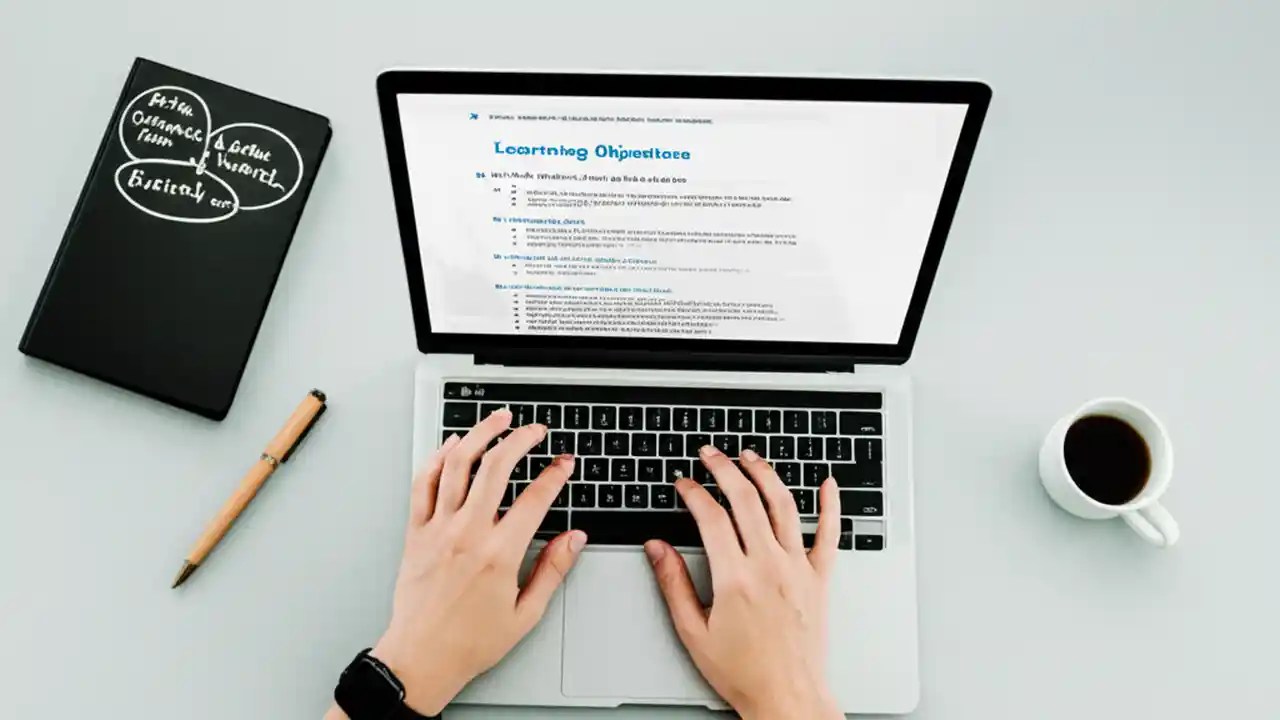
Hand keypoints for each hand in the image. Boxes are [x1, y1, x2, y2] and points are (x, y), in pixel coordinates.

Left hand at [347, 409, 585, 715]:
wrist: (421, 657)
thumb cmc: (470, 642)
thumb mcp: (525, 613)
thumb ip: (552, 570)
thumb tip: (574, 539)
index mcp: (498, 554)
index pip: (535, 498)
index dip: (555, 475)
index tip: (564, 464)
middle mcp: (467, 534)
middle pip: (496, 467)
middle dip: (521, 440)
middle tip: (535, 431)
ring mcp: (438, 529)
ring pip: (458, 465)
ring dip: (480, 434)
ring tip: (497, 420)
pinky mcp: (416, 532)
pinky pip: (424, 483)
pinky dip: (438, 458)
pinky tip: (452, 446)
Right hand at [645, 445, 842, 719]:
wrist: (788, 697)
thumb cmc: (743, 672)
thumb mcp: (694, 632)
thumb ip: (673, 584)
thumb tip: (657, 548)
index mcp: (735, 579)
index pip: (710, 517)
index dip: (693, 493)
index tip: (683, 483)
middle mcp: (769, 566)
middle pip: (745, 500)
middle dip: (724, 469)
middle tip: (710, 454)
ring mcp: (798, 569)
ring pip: (784, 506)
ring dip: (765, 474)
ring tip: (750, 457)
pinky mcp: (820, 579)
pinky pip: (829, 534)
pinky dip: (831, 505)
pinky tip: (827, 483)